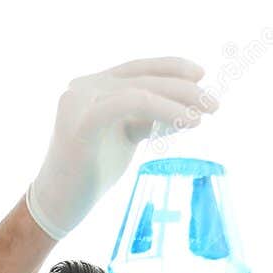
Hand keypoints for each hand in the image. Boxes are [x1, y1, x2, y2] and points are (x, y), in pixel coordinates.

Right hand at [26, 57, 214, 240]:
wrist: (58, 205)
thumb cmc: (90, 174)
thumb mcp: (123, 137)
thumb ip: (143, 117)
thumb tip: (179, 109)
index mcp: (93, 86)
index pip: (138, 69)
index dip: (171, 67)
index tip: (201, 76)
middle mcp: (84, 86)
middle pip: (144, 78)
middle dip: (184, 88)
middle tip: (214, 103)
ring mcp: (80, 101)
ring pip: (140, 89)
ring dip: (178, 99)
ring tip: (206, 114)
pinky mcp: (81, 121)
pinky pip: (129, 104)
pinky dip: (163, 110)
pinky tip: (186, 122)